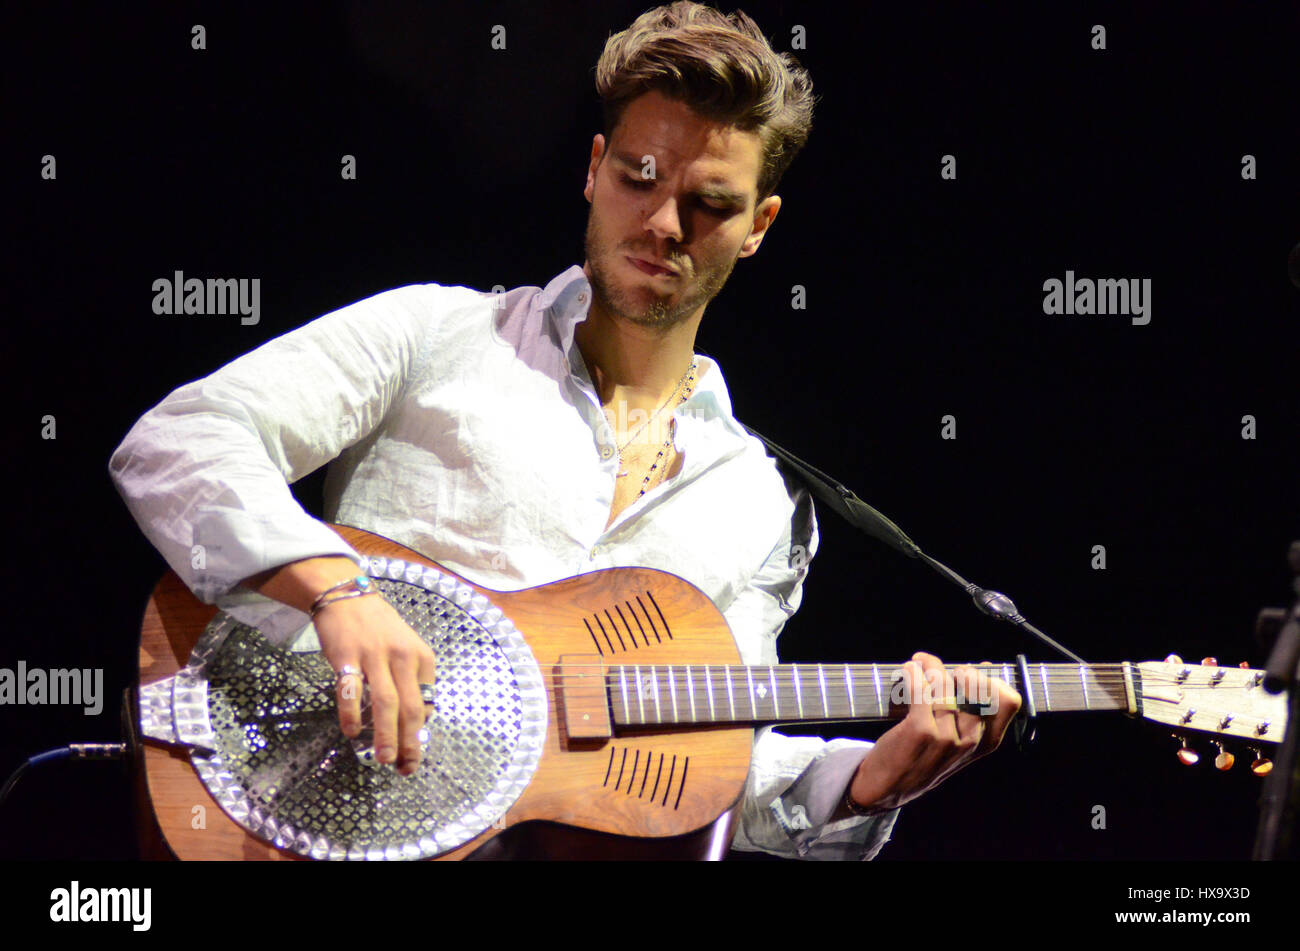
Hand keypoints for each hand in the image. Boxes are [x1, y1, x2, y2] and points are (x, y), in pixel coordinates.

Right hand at [312, 593, 437, 775]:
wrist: (347, 596)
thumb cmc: (379, 627)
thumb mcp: (406, 648)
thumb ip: (413, 679)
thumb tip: (417, 719)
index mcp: (421, 657)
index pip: (426, 701)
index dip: (422, 731)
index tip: (415, 753)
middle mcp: (402, 657)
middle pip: (410, 707)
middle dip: (410, 742)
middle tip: (405, 767)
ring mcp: (375, 656)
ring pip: (385, 702)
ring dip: (386, 734)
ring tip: (384, 759)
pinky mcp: (347, 657)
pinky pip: (351, 690)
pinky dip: (352, 713)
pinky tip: (351, 732)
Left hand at [846, 652, 1021, 811]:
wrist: (886, 787)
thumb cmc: (921, 759)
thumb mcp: (956, 744)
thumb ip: (970, 714)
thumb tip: (985, 668)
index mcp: (985, 743)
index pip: (1009, 701)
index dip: (991, 680)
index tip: (970, 672)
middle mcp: (970, 740)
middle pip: (980, 687)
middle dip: (962, 670)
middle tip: (940, 669)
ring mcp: (946, 736)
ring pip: (946, 684)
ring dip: (930, 665)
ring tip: (918, 663)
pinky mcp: (921, 730)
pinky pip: (921, 689)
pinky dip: (913, 674)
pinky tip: (908, 671)